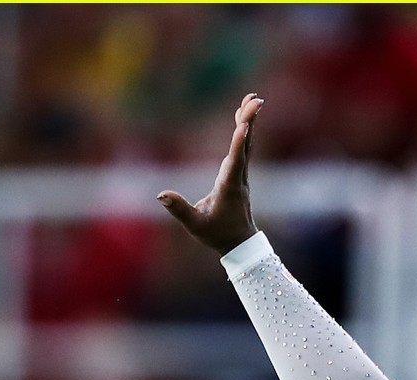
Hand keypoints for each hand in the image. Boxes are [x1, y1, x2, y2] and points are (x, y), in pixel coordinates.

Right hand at [158, 93, 262, 253]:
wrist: (240, 242)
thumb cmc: (217, 234)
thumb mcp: (195, 226)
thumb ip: (179, 210)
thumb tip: (161, 195)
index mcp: (229, 187)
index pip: (235, 161)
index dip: (238, 143)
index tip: (244, 124)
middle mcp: (239, 177)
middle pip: (246, 146)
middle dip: (249, 122)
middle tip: (255, 100)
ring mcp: (242, 175)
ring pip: (247, 144)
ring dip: (249, 121)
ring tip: (253, 99)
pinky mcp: (240, 174)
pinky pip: (244, 147)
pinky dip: (245, 130)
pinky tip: (243, 117)